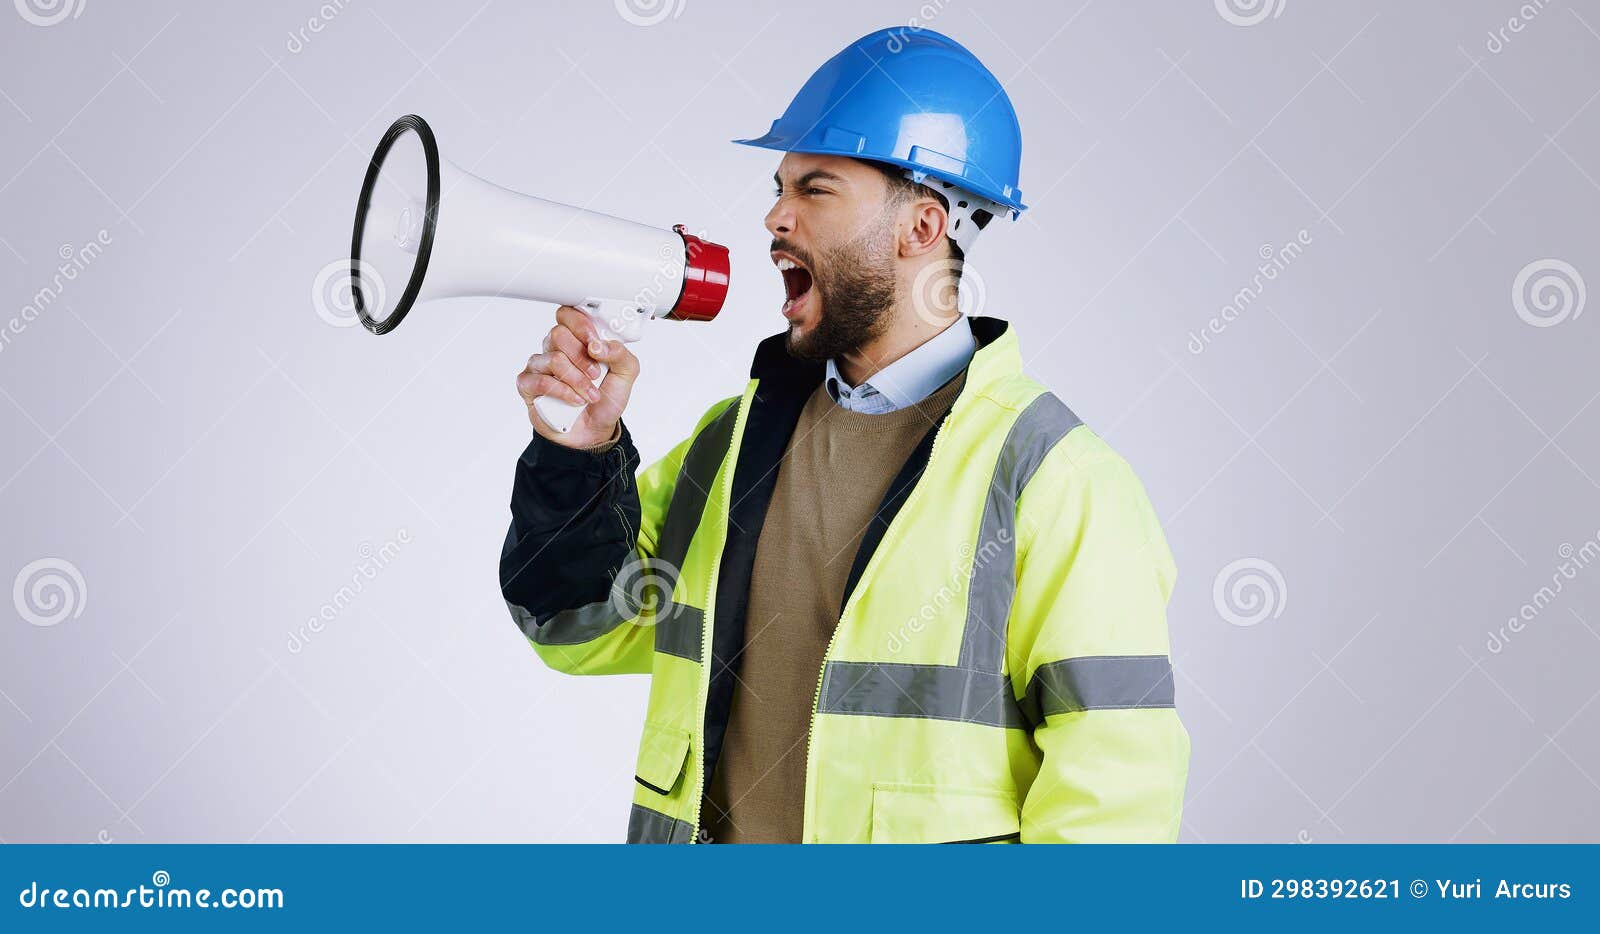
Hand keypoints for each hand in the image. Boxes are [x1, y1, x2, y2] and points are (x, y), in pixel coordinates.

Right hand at [517, 305, 639, 448]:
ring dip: (577, 379)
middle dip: (582, 358)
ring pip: (553, 359)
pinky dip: (563, 392)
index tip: (594, 343)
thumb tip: (597, 345)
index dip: (580, 325)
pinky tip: (575, 400)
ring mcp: (539, 366)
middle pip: (558, 334)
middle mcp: (555, 348)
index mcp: (577, 339)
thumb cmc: (606, 398)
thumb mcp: (626, 373)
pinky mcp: (528, 386)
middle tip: (596, 374)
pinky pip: (541, 381)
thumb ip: (620, 353)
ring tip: (590, 394)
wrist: (595, 431)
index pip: (567, 314)